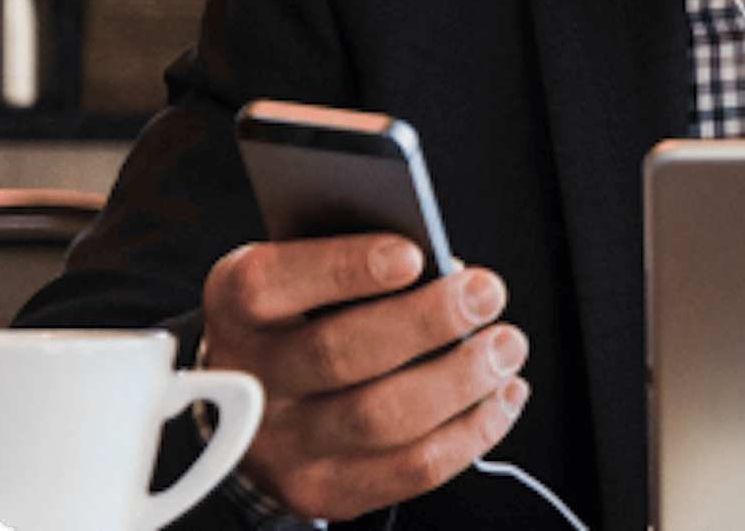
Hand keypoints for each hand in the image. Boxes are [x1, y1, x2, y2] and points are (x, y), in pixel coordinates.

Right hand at [203, 234, 529, 522]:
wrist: (255, 402)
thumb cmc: (307, 313)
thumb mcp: (309, 272)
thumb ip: (358, 260)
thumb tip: (442, 270)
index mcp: (238, 307)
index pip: (270, 283)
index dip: (345, 267)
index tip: (414, 254)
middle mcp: (249, 380)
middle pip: (339, 354)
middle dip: (428, 321)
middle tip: (487, 293)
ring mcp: (281, 446)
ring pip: (379, 419)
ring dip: (460, 379)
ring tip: (506, 345)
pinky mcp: (321, 490)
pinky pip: (407, 470)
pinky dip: (470, 432)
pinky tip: (502, 395)